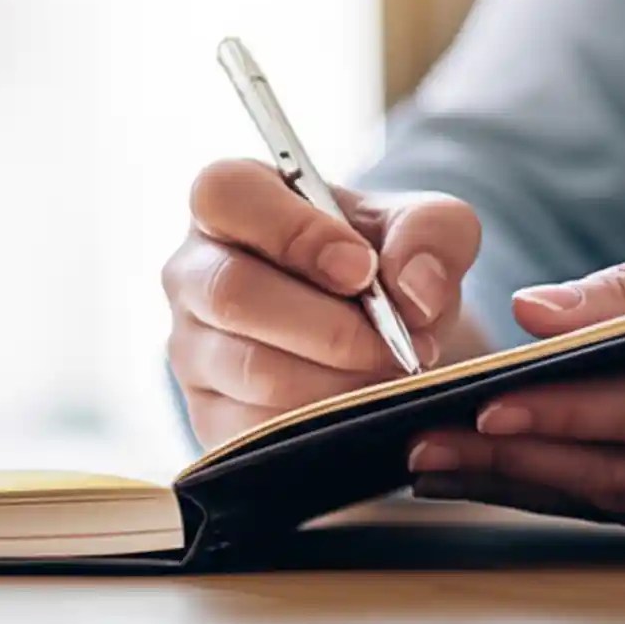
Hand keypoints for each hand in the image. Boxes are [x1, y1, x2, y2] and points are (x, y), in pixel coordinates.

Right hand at [163, 159, 481, 449]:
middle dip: (329, 327)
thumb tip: (416, 290)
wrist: (378, 337)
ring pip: (249, 370)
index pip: (227, 194)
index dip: (295, 232)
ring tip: (389, 377)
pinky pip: (256, 429)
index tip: (362, 270)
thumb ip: (433, 232)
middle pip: (232, 293)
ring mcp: (191, 349)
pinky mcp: (208, 416)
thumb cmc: (380, 265)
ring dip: (336, 381)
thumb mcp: (422, 228)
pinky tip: (360, 409)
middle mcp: (194, 272)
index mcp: (231, 201)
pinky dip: (322, 426)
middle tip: (395, 345)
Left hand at [408, 242, 624, 540]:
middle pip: (619, 475)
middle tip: (424, 449)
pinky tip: (509, 480)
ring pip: (619, 505)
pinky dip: (568, 495)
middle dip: (513, 465)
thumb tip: (536, 310)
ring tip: (441, 468)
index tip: (481, 407)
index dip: (564, 414)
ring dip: (524, 488)